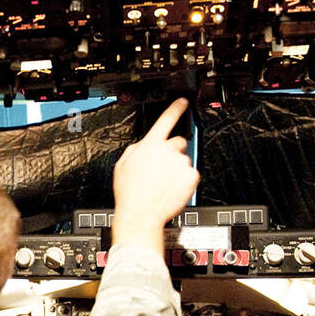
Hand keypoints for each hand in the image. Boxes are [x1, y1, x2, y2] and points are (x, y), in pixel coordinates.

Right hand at [111, 98, 199, 250]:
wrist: (141, 214)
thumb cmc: (130, 193)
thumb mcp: (122, 165)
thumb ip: (135, 150)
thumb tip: (143, 146)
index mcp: (149, 144)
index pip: (166, 119)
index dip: (176, 108)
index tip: (183, 101)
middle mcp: (167, 150)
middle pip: (178, 143)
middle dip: (173, 152)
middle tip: (163, 169)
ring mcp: (181, 163)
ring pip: (184, 161)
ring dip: (177, 170)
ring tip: (163, 184)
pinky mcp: (191, 176)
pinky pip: (191, 174)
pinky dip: (184, 181)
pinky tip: (171, 189)